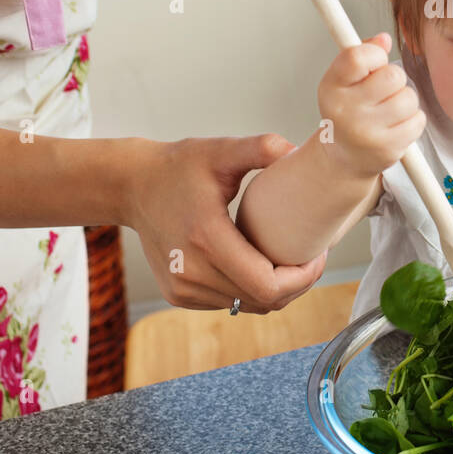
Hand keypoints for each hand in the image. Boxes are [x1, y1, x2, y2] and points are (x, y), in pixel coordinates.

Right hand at [123, 134, 328, 313]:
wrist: (133, 186)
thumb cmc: (179, 166)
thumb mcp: (221, 150)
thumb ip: (262, 147)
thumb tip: (297, 152)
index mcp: (206, 238)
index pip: (267, 285)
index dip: (302, 278)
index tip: (318, 255)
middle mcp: (191, 271)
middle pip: (263, 301)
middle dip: (297, 284)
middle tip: (312, 258)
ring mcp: (182, 288)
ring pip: (247, 306)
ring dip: (275, 290)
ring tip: (290, 261)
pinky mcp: (178, 294)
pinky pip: (229, 303)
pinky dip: (250, 291)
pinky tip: (260, 265)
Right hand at [317, 30, 426, 178]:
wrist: (344, 157)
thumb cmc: (348, 110)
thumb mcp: (345, 79)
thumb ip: (363, 53)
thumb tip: (384, 38)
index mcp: (331, 87)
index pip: (358, 57)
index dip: (375, 55)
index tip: (374, 63)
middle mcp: (344, 111)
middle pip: (393, 76)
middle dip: (395, 79)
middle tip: (384, 90)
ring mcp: (366, 133)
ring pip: (409, 98)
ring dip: (406, 100)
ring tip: (390, 109)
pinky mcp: (387, 149)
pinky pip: (418, 120)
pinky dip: (413, 119)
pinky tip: (396, 124)